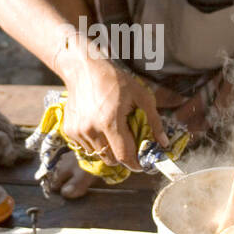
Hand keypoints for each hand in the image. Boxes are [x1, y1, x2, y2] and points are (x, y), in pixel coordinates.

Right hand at [56, 44, 165, 170]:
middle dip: (123, 157)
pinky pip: (86, 147)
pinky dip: (95, 142)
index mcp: (110, 122)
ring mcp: (78, 131)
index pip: (124, 156)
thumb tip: (164, 143)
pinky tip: (99, 126)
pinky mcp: (69, 131)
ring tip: (112, 130)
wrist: (83, 69)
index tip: (143, 164)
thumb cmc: (115, 80)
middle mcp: (91, 130)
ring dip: (108, 149)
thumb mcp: (141, 96)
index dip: (135, 164)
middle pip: (111, 160)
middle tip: (129, 145)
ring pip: (98, 154)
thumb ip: (154, 121)